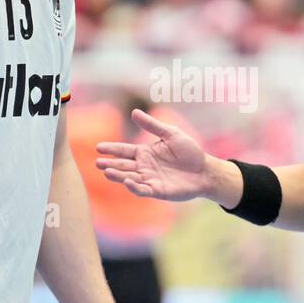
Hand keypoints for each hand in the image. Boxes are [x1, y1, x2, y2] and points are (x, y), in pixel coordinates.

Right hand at [95, 109, 211, 201]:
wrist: (205, 170)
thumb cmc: (190, 152)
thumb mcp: (171, 134)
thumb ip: (152, 126)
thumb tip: (134, 112)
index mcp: (145, 153)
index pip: (124, 151)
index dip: (112, 149)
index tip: (99, 147)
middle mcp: (144, 167)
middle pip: (123, 165)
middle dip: (110, 164)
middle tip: (98, 163)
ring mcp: (150, 179)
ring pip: (129, 178)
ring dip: (118, 175)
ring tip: (107, 171)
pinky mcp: (157, 191)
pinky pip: (143, 189)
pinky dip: (134, 186)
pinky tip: (127, 181)